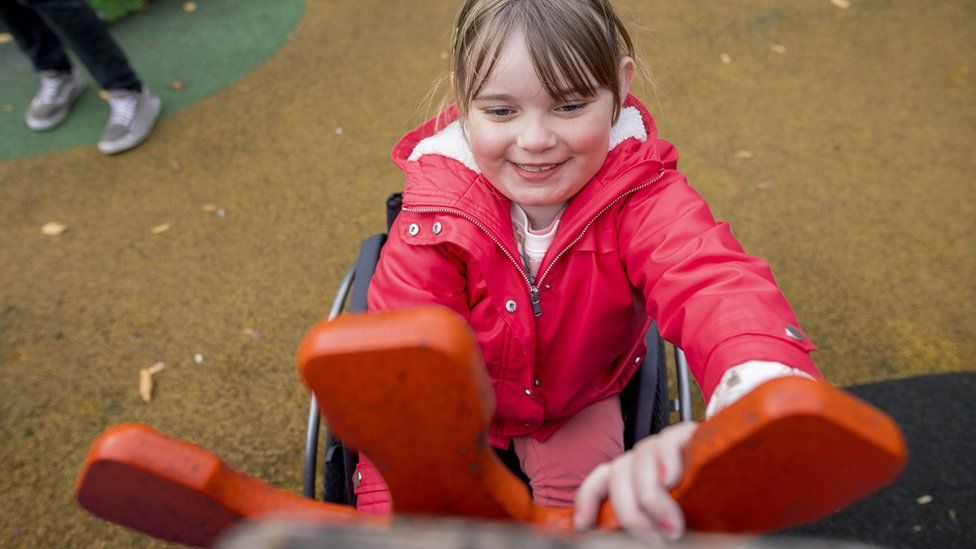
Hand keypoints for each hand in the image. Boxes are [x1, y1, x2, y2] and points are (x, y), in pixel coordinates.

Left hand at [573, 421, 697, 541]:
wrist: (750, 483)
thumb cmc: (708, 510)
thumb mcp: (670, 524)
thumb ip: (650, 526)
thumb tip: (619, 537)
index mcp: (633, 477)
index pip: (600, 480)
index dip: (587, 500)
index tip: (584, 526)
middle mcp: (644, 459)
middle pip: (617, 473)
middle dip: (629, 510)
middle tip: (655, 538)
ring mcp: (665, 444)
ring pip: (640, 458)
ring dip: (652, 498)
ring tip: (673, 527)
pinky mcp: (689, 433)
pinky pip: (668, 439)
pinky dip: (666, 460)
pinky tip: (674, 480)